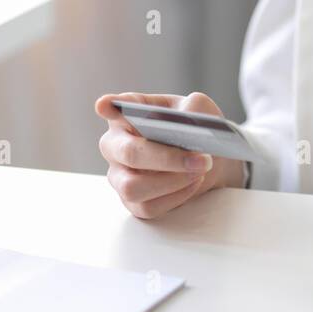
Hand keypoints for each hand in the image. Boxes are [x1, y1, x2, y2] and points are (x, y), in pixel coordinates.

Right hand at [95, 91, 243, 218]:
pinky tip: (192, 183)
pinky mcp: (132, 202)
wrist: (207, 161)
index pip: (113, 108)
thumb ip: (195, 107)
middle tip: (201, 158)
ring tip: (199, 171)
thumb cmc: (194, 130)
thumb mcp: (199, 110)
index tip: (105, 104)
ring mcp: (119, 176)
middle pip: (129, 153)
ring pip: (133, 187)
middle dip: (167, 158)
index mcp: (127, 115)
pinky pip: (147, 207)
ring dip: (173, 182)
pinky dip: (176, 197)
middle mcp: (116, 145)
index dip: (108, 106)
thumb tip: (191, 117)